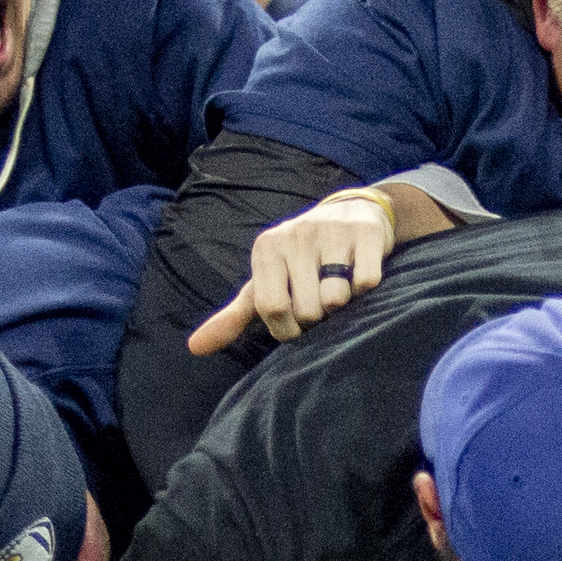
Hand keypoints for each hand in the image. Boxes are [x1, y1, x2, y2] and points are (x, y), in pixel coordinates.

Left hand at [189, 186, 399, 353]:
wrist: (350, 212)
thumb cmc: (300, 259)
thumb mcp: (264, 282)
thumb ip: (233, 317)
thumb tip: (195, 348)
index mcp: (267, 248)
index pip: (272, 308)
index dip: (288, 328)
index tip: (296, 323)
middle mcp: (296, 234)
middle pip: (308, 309)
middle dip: (318, 318)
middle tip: (321, 302)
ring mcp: (332, 231)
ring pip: (337, 298)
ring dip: (343, 305)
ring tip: (340, 288)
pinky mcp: (366, 233)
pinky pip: (366, 282)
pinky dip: (366, 289)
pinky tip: (359, 275)